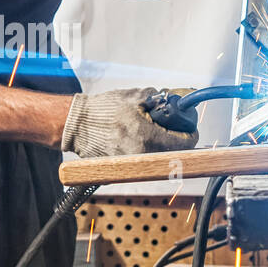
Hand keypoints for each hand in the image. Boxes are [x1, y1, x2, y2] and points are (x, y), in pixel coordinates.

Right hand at [61, 87, 198, 159]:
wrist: (76, 125)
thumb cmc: (101, 112)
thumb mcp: (134, 97)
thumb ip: (158, 98)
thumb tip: (173, 100)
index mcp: (147, 137)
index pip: (184, 143)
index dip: (190, 134)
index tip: (189, 129)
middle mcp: (142, 155)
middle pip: (176, 154)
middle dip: (178, 140)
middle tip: (174, 130)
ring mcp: (132, 165)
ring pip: (161, 160)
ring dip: (164, 148)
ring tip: (155, 134)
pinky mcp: (123, 169)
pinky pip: (145, 164)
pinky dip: (148, 154)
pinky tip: (140, 141)